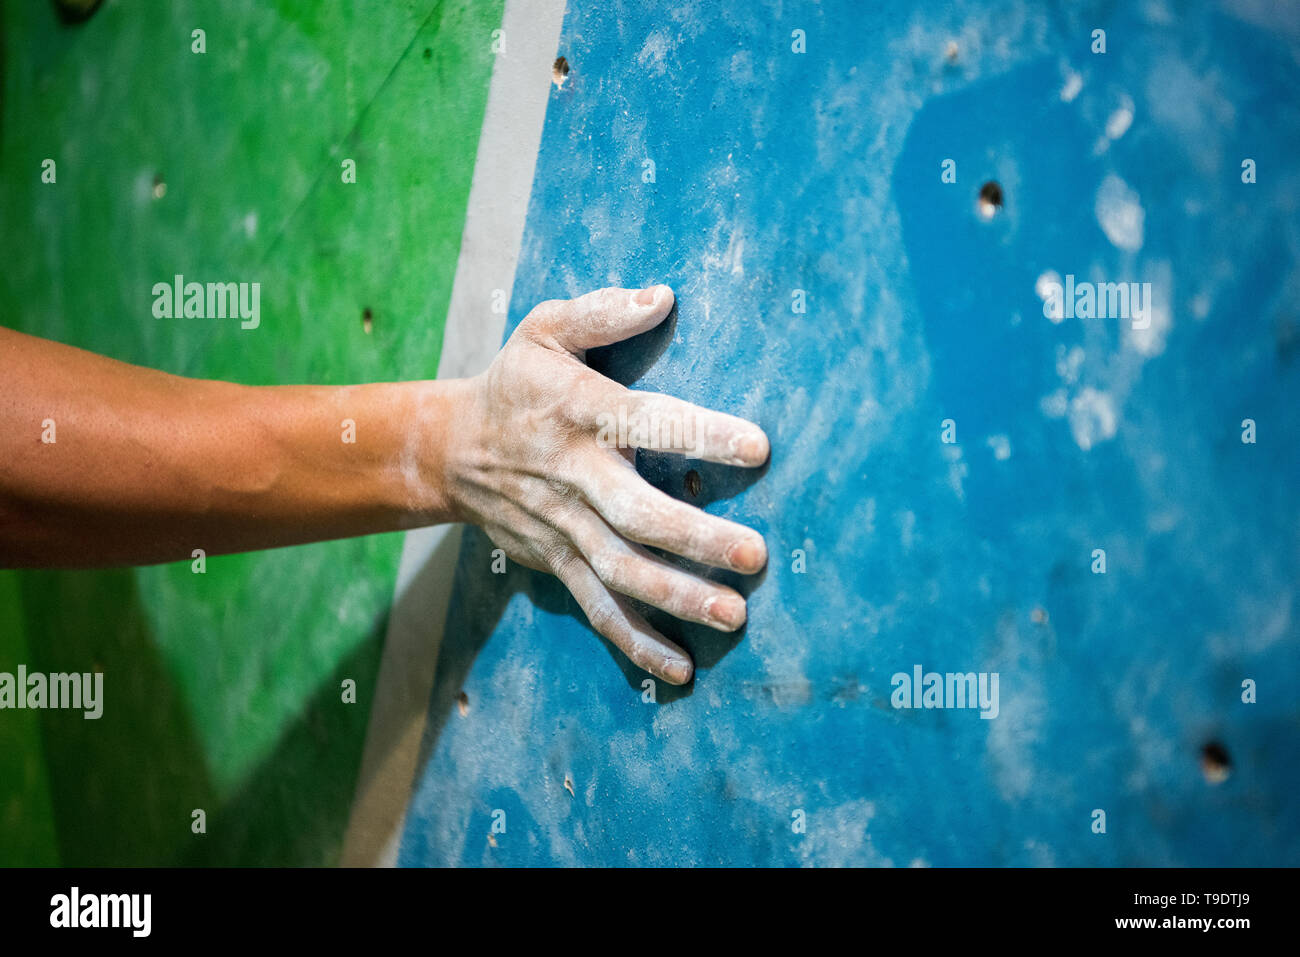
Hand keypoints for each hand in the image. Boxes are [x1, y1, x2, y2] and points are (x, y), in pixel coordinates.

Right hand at [443, 285, 769, 684]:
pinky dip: (636, 643)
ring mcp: (563, 527)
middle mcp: (573, 475)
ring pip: (620, 571)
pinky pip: (597, 609)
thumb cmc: (516, 383)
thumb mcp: (544, 329)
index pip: (645, 422)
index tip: (759, 447)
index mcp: (580, 412)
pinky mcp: (556, 562)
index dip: (699, 433)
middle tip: (754, 556)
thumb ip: (602, 313)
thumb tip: (664, 296)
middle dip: (695, 538)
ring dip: (676, 597)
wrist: (449, 451)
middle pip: (636, 514)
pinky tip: (681, 669)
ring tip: (733, 615)